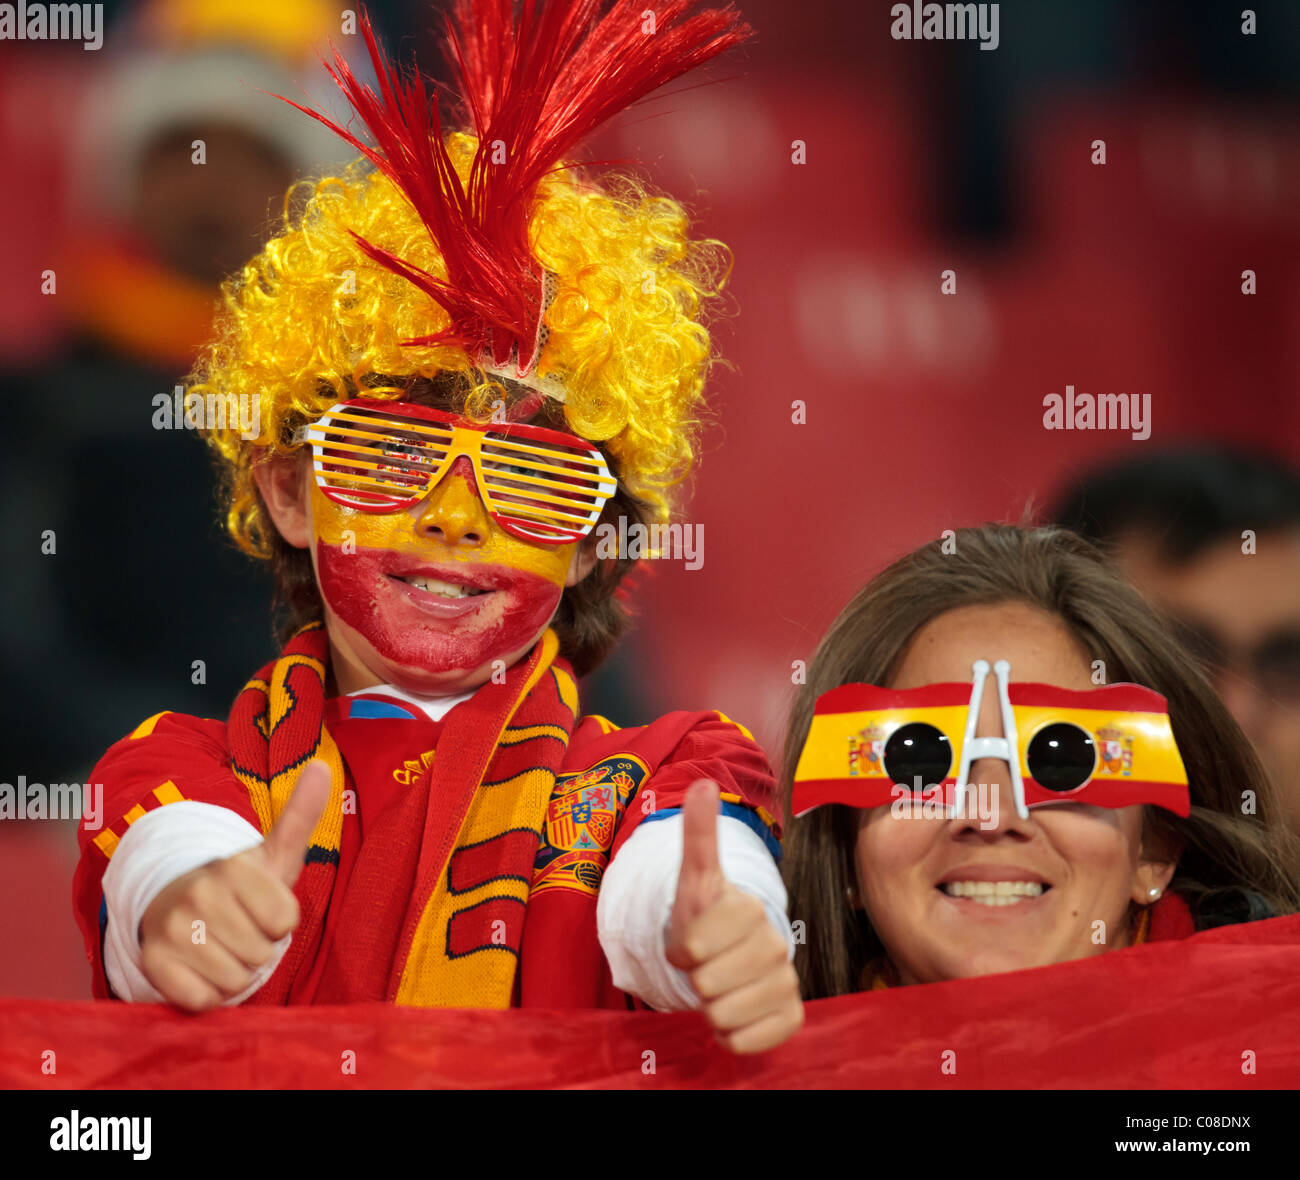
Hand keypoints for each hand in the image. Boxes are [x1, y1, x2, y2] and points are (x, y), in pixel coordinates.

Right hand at [138, 761, 330, 1011]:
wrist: (175, 902)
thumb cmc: (238, 885)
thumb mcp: (273, 853)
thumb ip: (299, 815)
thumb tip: (320, 765)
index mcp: (232, 867)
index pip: (284, 921)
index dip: (280, 922)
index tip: (262, 906)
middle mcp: (197, 895)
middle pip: (261, 955)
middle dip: (258, 948)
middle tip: (239, 928)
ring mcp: (170, 929)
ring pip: (234, 981)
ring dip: (235, 972)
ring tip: (222, 945)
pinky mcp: (152, 964)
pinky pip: (203, 1000)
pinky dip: (209, 993)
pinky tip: (201, 966)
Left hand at [665, 779, 803, 1053]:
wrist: (726, 955)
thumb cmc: (704, 917)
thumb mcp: (694, 876)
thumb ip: (698, 833)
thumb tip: (703, 783)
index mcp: (749, 909)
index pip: (693, 947)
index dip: (680, 948)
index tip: (691, 939)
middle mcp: (776, 944)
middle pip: (707, 985)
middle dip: (694, 979)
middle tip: (705, 965)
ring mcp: (786, 982)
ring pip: (723, 1015)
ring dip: (709, 1008)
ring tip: (719, 986)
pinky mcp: (791, 1016)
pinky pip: (745, 1042)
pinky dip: (729, 1036)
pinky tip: (735, 1013)